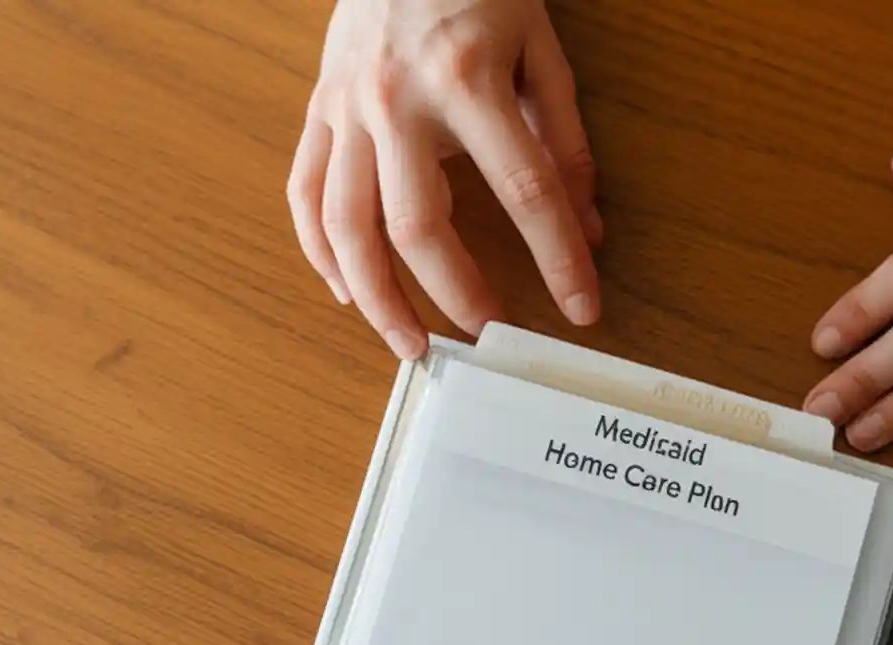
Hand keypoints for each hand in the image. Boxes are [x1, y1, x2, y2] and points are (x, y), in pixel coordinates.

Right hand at [288, 0, 601, 358]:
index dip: (558, 258)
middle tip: (489, 334)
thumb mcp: (540, 51)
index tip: (582, 306)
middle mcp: (397, 102)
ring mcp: (346, 110)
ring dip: (378, 297)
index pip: (525, 192)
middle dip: (457, 292)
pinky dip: (320, 252)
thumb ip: (566, 142)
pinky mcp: (317, 112)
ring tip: (410, 345)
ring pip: (346, 226)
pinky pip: (305, 194)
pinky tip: (348, 292)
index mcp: (468, 82)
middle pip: (419, 225)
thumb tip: (588, 226)